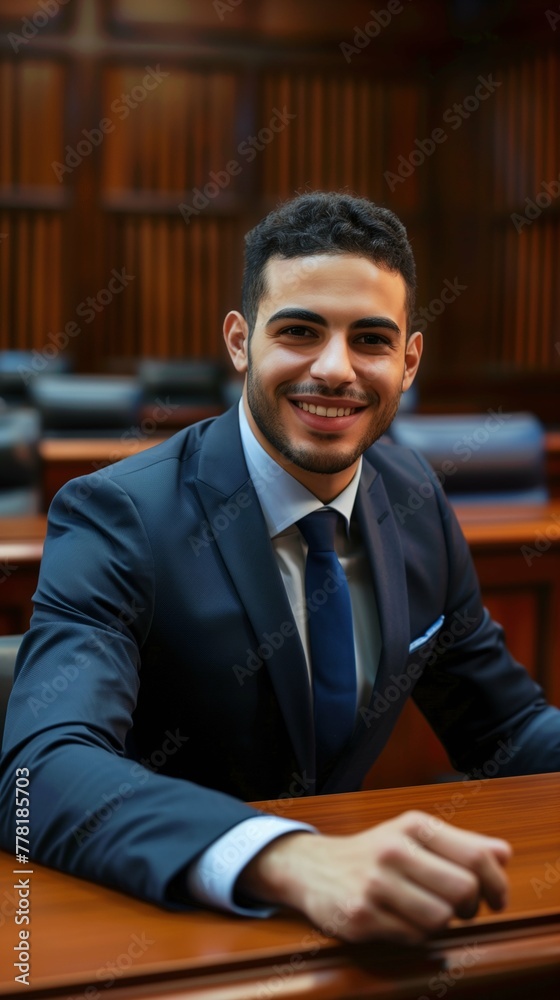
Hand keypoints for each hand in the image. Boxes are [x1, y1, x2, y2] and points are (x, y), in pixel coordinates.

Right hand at [236, 810, 511, 943]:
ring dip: (442, 923)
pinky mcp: (361, 917)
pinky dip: (416, 934)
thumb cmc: (374, 852)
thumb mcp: (414, 836)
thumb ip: (462, 844)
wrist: (313, 867)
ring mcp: (375, 884)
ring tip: (427, 913)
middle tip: (460, 908)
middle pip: (463, 890)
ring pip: (440, 919)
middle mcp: (394, 850)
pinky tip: (401, 920)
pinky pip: (413, 937)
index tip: (496, 898)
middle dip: (469, 906)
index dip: (496, 883)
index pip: (476, 856)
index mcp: (413, 826)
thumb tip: (504, 853)